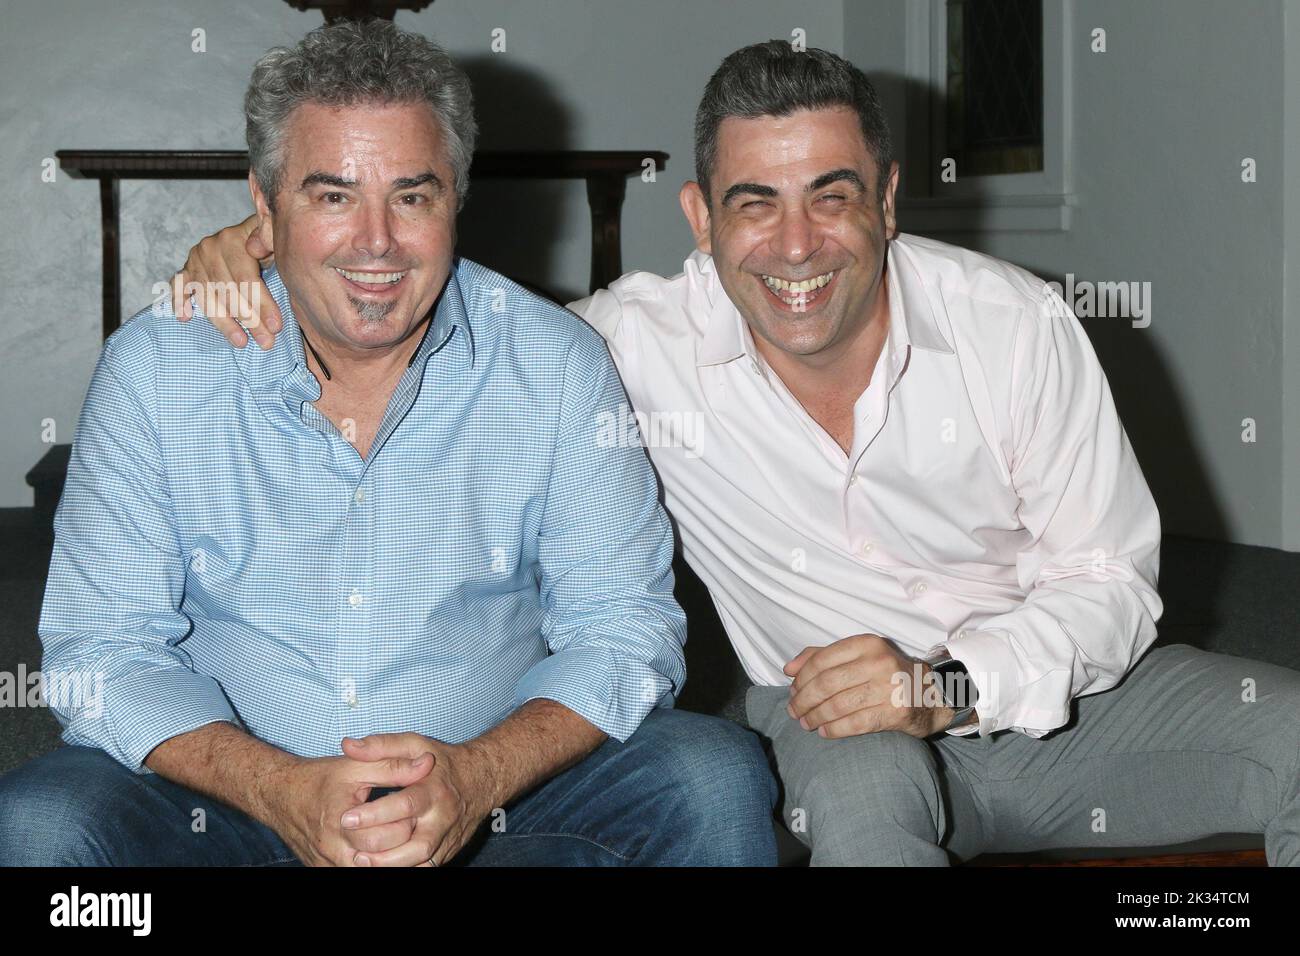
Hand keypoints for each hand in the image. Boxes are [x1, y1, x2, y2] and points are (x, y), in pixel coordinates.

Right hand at [170, 214, 279, 348]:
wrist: (252, 235)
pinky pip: (179, 287)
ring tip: (241, 342)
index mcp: (233, 239)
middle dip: (249, 320)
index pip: (246, 278)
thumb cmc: (269, 243)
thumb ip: (270, 236)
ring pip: (207, 296)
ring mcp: (195, 259)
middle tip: (265, 342)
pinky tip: (184, 318)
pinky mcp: (187, 269)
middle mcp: (209, 247)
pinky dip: (179, 301)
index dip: (262, 304)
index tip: (276, 326)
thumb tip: (255, 249)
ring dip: (224, 323)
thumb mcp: (278, 236)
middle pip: (227, 291)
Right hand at [264, 750, 434, 866]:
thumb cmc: (320, 779)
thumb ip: (392, 766)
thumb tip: (427, 764)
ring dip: (386, 859)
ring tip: (400, 841)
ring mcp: (326, 864)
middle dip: (398, 846)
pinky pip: (354, 873)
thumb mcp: (356, 766)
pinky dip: (372, 864)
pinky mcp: (324, 871)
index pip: (381, 837)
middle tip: (410, 829)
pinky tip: (384, 851)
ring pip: (366, 871)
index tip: (413, 812)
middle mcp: (330, 848)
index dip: (404, 825)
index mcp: (339, 820)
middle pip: (376, 861)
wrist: (280, 795)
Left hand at [339, 732, 498, 866]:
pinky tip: (382, 865)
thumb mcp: (414, 744)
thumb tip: (348, 746)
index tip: (346, 819)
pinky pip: (425, 867)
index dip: (375, 814)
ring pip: (421, 861)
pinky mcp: (446, 851)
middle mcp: (442, 818)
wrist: (481, 780)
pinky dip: (405, 868)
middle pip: (416, 844)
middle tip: (352, 850)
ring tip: (361, 861)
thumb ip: (381, 745)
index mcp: (434, 790)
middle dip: (381, 851)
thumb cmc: (442, 762)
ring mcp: (446, 838)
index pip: (405, 805)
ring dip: (391, 865)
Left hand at [784, 634, 952, 738]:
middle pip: (827, 684)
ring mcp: (889, 687)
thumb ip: (822, 657)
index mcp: (866, 644)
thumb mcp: (859, 656)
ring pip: (838, 705)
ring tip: (806, 724)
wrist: (933, 694)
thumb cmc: (887, 674)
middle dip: (804, 701)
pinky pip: (856, 723)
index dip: (801, 679)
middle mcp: (879, 662)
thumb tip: (789, 669)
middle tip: (794, 712)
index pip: (821, 661)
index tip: (792, 692)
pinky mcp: (896, 712)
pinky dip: (835, 729)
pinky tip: (825, 732)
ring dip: (816, 717)